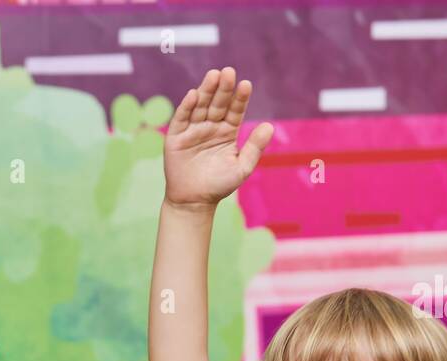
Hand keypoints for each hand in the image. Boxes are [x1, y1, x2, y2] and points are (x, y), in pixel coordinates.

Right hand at [163, 66, 274, 209]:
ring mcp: (193, 130)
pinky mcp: (176, 137)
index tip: (246, 85)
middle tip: (228, 72)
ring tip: (214, 76)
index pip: (234, 110)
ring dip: (206, 91)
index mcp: (227, 132)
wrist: (193, 202)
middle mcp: (210, 127)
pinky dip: (187, 107)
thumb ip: (254, 147)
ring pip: (200, 106)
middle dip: (223, 89)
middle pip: (217, 103)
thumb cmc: (219, 185)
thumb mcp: (241, 167)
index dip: (240, 98)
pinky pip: (182, 118)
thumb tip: (270, 126)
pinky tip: (194, 94)